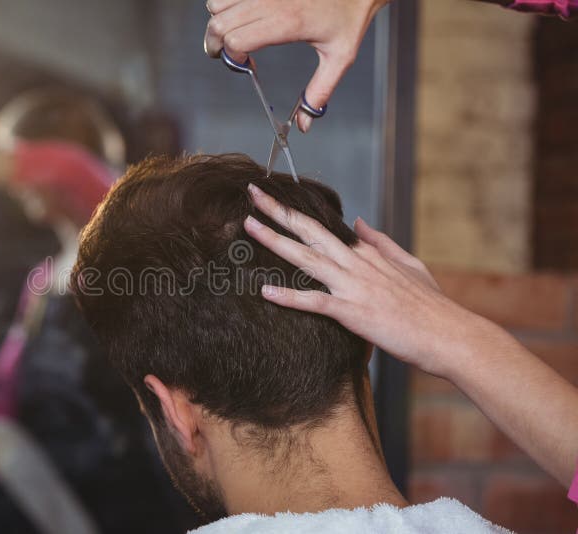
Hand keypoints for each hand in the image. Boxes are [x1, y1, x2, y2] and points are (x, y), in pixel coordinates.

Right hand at [204, 0, 389, 131]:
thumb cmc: (349, 17)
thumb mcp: (340, 58)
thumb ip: (319, 93)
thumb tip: (303, 124)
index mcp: (288, 22)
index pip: (237, 40)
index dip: (233, 58)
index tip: (246, 66)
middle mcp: (272, 1)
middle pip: (219, 24)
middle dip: (215, 45)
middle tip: (226, 56)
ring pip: (217, 5)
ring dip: (219, 23)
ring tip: (232, 35)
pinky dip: (225, 6)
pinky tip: (241, 16)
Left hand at [243, 183, 496, 378]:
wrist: (451, 335)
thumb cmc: (432, 306)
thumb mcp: (410, 265)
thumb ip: (381, 242)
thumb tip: (357, 222)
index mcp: (367, 254)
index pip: (324, 226)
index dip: (297, 212)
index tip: (274, 199)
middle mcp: (357, 264)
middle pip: (310, 232)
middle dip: (278, 212)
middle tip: (252, 195)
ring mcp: (355, 287)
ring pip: (307, 258)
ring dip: (275, 241)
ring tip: (249, 227)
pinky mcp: (355, 313)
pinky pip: (316, 302)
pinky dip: (290, 297)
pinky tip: (266, 292)